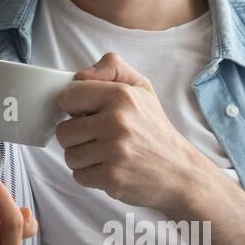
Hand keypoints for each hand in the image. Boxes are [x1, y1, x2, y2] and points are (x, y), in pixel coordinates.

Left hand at [54, 51, 212, 216]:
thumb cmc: (155, 128)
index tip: (88, 114)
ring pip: (69, 155)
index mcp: (121, 95)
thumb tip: (80, 75)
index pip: (68, 96)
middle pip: (63, 131)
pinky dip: (90, 175)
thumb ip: (112, 68)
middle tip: (99, 138)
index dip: (74, 107)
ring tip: (106, 154)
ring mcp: (114, 151)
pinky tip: (110, 168)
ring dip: (83, 158)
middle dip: (77, 137)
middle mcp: (116, 121)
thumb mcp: (141, 87)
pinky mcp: (112, 177)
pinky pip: (78, 176)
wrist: (180, 171)